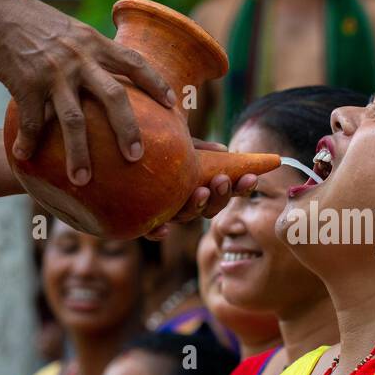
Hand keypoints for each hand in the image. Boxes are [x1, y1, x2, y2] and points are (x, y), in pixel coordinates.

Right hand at [0, 0, 175, 185]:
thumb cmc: (25, 19)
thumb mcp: (66, 28)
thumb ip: (87, 51)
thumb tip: (104, 72)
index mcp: (92, 42)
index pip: (135, 61)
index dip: (156, 83)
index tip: (173, 105)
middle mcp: (78, 57)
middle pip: (115, 98)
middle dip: (128, 131)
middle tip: (136, 158)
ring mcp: (53, 72)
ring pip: (74, 121)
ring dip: (80, 155)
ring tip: (83, 181)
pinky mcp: (25, 83)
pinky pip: (32, 123)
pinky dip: (29, 143)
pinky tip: (24, 158)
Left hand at [143, 140, 258, 239]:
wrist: (122, 157)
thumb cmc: (157, 146)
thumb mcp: (180, 142)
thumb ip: (199, 148)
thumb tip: (223, 149)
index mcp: (204, 185)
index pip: (229, 190)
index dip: (242, 187)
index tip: (251, 177)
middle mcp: (188, 201)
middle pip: (212, 207)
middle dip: (221, 195)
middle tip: (222, 180)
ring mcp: (168, 210)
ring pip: (188, 216)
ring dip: (197, 205)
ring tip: (201, 190)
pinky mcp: (144, 217)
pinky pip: (152, 230)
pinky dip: (158, 232)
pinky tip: (163, 230)